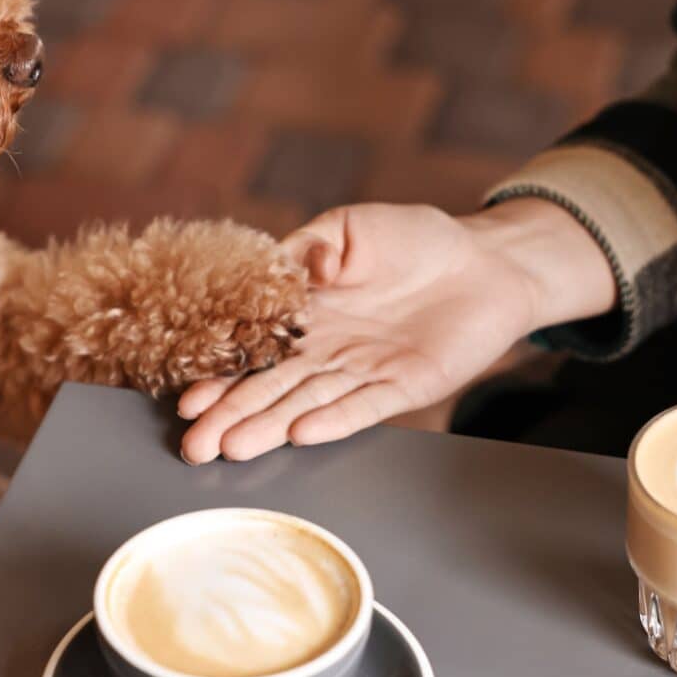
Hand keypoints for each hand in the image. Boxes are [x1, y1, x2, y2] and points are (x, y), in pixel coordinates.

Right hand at [178, 199, 615, 463]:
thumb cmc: (417, 240)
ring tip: (232, 448)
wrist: (488, 261)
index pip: (253, 350)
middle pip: (270, 389)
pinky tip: (300, 435)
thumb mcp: (351, 228)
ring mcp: (364, 372)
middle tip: (194, 446)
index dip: (221, 374)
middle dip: (230, 417)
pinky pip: (363, 407)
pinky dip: (333, 421)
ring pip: (306, 404)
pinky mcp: (404, 386)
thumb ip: (311, 248)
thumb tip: (286, 274)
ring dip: (269, 427)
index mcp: (307, 314)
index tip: (188, 399)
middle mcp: (328, 350)